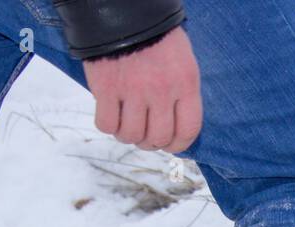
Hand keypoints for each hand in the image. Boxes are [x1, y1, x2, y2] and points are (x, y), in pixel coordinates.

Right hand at [82, 26, 202, 152]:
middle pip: (158, 137)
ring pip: (131, 135)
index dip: (179, 145)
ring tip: (126, 125)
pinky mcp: (106, 88)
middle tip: (145, 135)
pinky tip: (110, 115)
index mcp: (185, 84)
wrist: (122, 11)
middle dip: (151, 143)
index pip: (188, 130)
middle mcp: (161, 91)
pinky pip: (107, 124)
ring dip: (128, 136)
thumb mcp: (183, 61)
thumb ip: (182, 92)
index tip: (170, 145)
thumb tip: (176, 126)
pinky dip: (108, 126)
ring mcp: (132, 91)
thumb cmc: (156, 37)